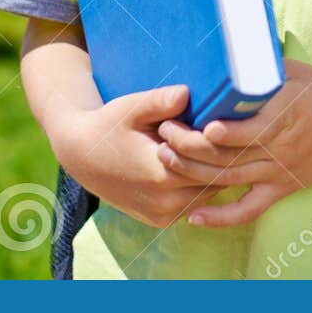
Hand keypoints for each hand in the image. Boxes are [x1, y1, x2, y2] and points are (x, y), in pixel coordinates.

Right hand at [50, 84, 225, 229]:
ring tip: (217, 142)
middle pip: (216, 179)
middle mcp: (164, 203)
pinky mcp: (161, 220)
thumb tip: (188, 93)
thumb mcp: (131, 108)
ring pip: (209, 192)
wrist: (80, 156)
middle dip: (225, 156)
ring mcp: (163, 215)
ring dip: (216, 170)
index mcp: (160, 176)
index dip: (223, 140)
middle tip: (230, 130)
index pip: (213, 161)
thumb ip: (160, 101)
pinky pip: (195, 202)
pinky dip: (201, 183)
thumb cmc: (109, 126)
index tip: (225, 119)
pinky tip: (201, 159)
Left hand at [155, 60, 311, 227]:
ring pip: (230, 179)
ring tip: (165, 159)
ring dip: (194, 172)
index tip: (188, 120)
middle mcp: (282, 148)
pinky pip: (248, 210)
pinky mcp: (281, 189)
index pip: (248, 130)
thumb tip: (226, 51)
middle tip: (163, 134)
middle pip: (228, 156)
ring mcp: (280, 172)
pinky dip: (220, 217)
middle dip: (190, 147)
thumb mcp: (298, 72)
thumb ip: (262, 69)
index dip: (216, 131)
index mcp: (288, 115)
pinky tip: (193, 217)